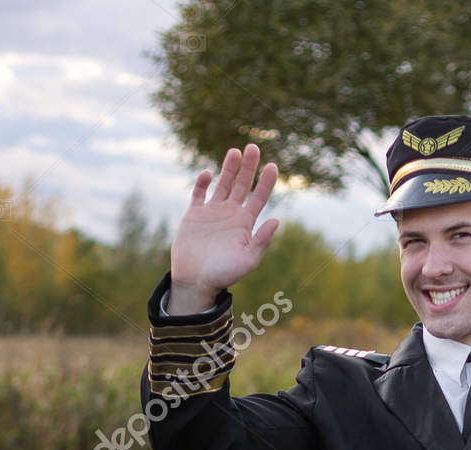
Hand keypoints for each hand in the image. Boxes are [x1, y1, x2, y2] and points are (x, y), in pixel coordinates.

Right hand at [169, 144, 279, 309]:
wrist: (196, 282)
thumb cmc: (224, 275)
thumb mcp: (248, 260)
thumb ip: (261, 240)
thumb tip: (276, 220)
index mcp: (245, 224)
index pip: (259, 198)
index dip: (266, 182)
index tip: (273, 166)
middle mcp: (231, 215)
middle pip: (242, 185)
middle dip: (248, 167)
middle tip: (253, 147)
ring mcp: (212, 212)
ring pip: (223, 183)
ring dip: (229, 168)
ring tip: (236, 151)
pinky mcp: (194, 214)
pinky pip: (199, 193)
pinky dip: (202, 182)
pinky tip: (207, 174)